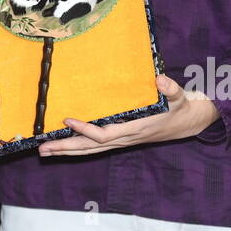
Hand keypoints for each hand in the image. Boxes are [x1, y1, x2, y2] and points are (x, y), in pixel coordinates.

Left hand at [35, 74, 221, 156]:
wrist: (188, 122)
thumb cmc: (180, 107)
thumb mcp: (179, 96)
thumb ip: (170, 88)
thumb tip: (160, 79)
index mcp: (135, 128)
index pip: (105, 134)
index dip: (86, 130)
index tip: (68, 120)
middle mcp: (125, 138)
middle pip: (91, 148)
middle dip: (66, 149)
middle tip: (43, 149)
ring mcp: (122, 140)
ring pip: (91, 150)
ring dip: (67, 151)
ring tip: (45, 151)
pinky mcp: (120, 139)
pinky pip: (95, 146)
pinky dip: (78, 147)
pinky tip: (64, 146)